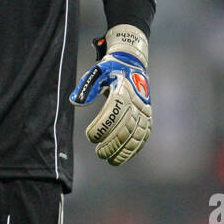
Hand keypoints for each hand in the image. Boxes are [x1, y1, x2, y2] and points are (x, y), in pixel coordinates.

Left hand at [68, 24, 151, 165]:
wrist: (132, 64)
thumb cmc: (111, 69)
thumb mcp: (97, 71)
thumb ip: (87, 86)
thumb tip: (76, 102)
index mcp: (123, 88)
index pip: (114, 110)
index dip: (102, 126)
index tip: (90, 137)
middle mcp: (137, 100)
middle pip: (126, 125)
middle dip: (113, 142)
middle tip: (99, 153)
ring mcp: (145, 109)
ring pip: (137, 133)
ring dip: (124, 149)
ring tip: (110, 160)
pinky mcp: (148, 116)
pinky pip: (144, 134)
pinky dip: (135, 148)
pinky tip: (124, 157)